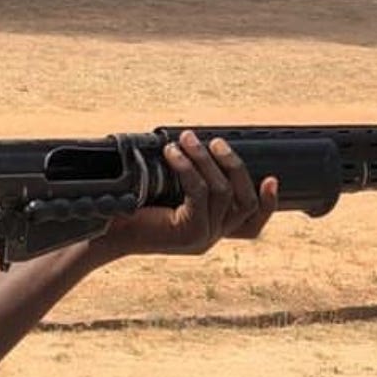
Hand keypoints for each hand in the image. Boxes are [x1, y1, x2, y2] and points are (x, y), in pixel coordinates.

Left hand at [100, 131, 278, 259]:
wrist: (105, 233)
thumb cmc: (129, 211)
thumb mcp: (165, 196)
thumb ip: (188, 184)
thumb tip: (198, 146)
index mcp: (210, 231)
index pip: (251, 225)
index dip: (268, 203)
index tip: (272, 178)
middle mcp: (211, 237)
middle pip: (244, 201)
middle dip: (233, 166)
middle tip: (214, 142)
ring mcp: (203, 238)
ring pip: (223, 192)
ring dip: (205, 159)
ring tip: (187, 139)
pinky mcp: (190, 232)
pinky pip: (199, 192)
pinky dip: (188, 168)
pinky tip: (172, 153)